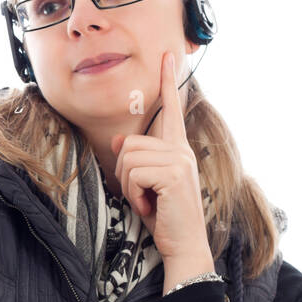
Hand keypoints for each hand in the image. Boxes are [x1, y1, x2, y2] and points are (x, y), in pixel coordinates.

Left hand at [110, 52, 212, 267]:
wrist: (183, 246)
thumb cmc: (164, 217)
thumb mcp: (144, 185)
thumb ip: (136, 160)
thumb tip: (118, 141)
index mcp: (177, 149)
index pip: (172, 110)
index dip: (168, 81)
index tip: (167, 56)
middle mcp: (182, 150)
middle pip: (130, 143)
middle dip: (126, 174)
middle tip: (143, 196)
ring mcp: (180, 160)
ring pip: (129, 158)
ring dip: (129, 186)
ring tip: (148, 201)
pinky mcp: (174, 173)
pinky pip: (134, 173)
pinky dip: (134, 194)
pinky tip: (151, 206)